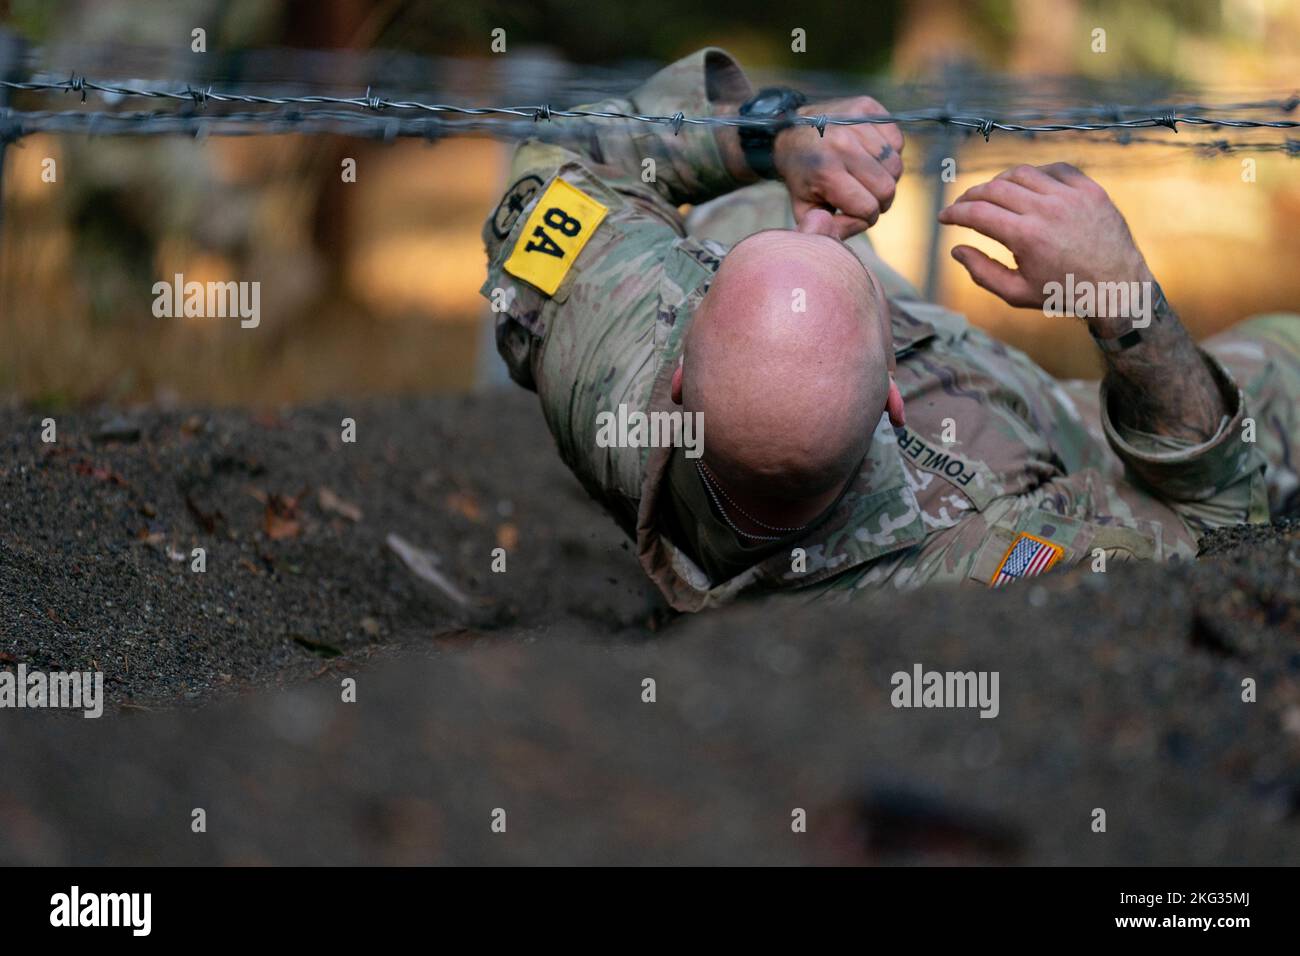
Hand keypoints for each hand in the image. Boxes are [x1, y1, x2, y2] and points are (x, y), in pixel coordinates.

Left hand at [774, 96, 903, 238]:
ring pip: (896, 165)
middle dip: (880, 201)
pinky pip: (897, 140)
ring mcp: (856, 122)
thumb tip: (849, 232)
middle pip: (887, 188)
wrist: (788, 129)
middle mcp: (843, 145)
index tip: (855, 213)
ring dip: (885, 176)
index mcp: (826, 173)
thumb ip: (826, 228)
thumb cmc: (800, 173)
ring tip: (866, 176)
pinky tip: (870, 155)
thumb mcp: (803, 206)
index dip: (865, 218)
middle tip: (866, 197)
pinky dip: (889, 153)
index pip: (868, 209)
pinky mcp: (868, 107)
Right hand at [938, 163, 1151, 334]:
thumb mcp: (1016, 293)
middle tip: (963, 205)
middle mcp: (1046, 210)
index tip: (944, 217)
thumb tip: (956, 250)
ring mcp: (1071, 196)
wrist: (1117, 287)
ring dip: (1000, 182)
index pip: (976, 213)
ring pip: (1022, 173)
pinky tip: (1028, 187)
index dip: (954, 213)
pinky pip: (1055, 169)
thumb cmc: (1063, 293)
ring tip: (992, 195)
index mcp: (1025, 236)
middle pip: (994, 189)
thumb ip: (982, 272)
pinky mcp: (1090, 190)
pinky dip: (1035, 175)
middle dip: (971, 196)